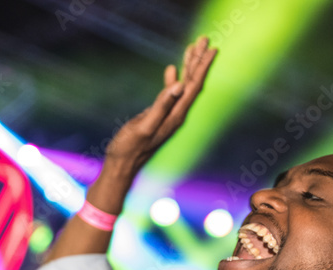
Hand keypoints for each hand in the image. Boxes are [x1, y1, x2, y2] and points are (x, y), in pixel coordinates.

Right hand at [103, 35, 217, 175]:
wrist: (121, 165)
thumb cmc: (129, 148)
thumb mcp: (145, 126)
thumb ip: (162, 106)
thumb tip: (179, 85)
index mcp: (176, 115)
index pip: (194, 86)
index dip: (202, 66)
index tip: (211, 48)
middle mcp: (176, 115)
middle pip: (192, 83)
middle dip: (199, 61)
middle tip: (204, 40)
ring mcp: (168, 115)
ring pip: (183, 86)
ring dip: (189, 67)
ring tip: (193, 48)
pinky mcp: (159, 116)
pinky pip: (171, 93)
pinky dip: (174, 79)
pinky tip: (172, 70)